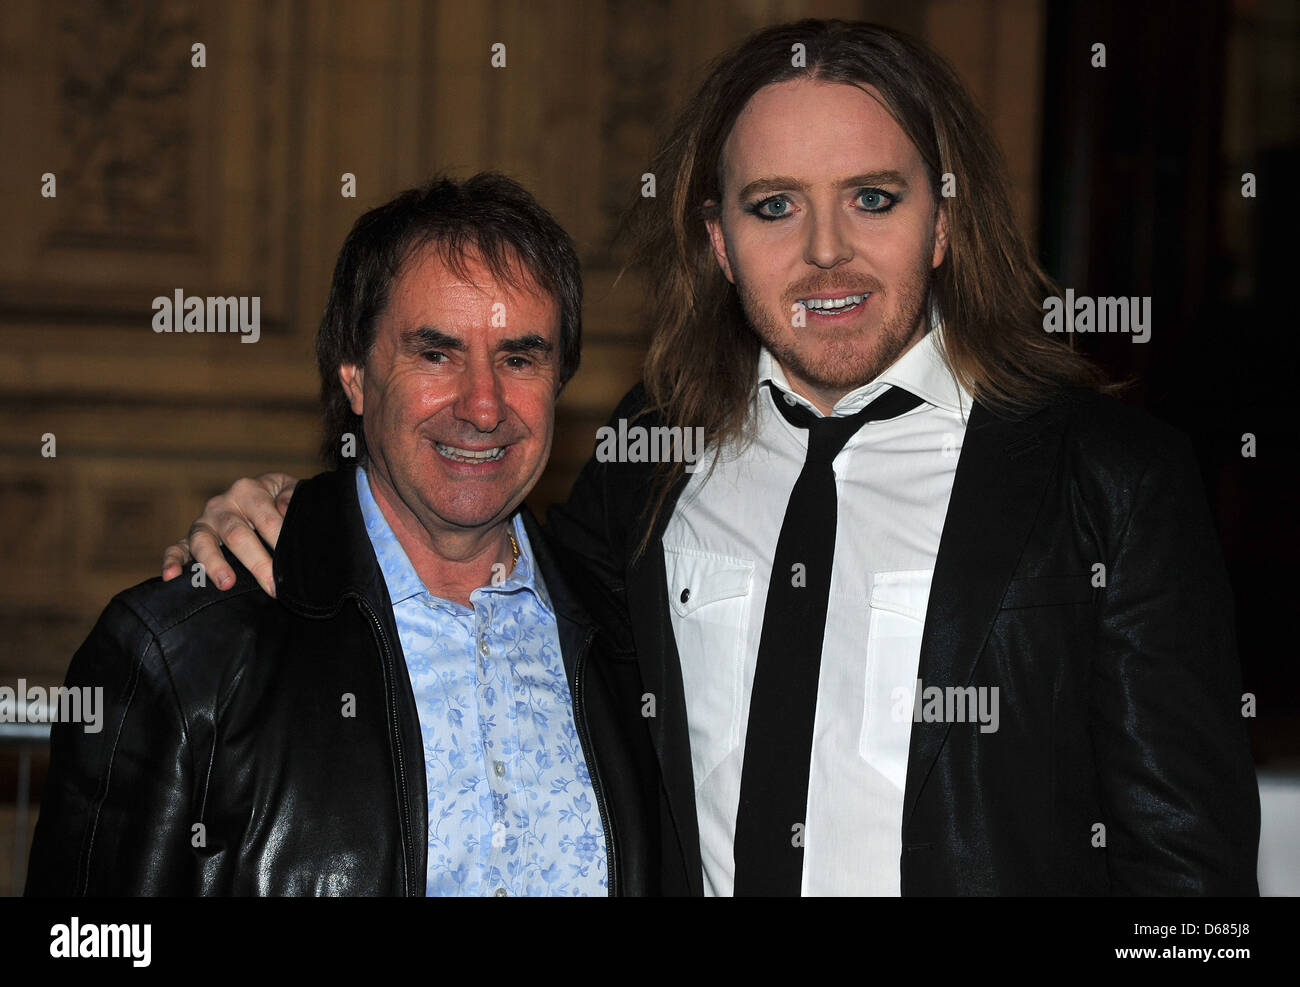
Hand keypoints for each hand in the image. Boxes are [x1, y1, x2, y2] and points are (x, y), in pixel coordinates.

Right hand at [161, 473, 298, 596]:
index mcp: (248, 491)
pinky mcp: (189, 539)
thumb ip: (292, 495)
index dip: (279, 541)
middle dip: (256, 562)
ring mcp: (203, 523)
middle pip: (237, 535)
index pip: (266, 519)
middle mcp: (221, 505)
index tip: (291, 565)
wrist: (258, 496)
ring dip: (214, 563)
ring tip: (227, 583)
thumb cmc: (277, 498)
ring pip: (203, 542)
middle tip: (272, 586)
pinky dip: (171, 562)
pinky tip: (171, 577)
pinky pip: (175, 549)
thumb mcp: (288, 488)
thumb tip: (284, 508)